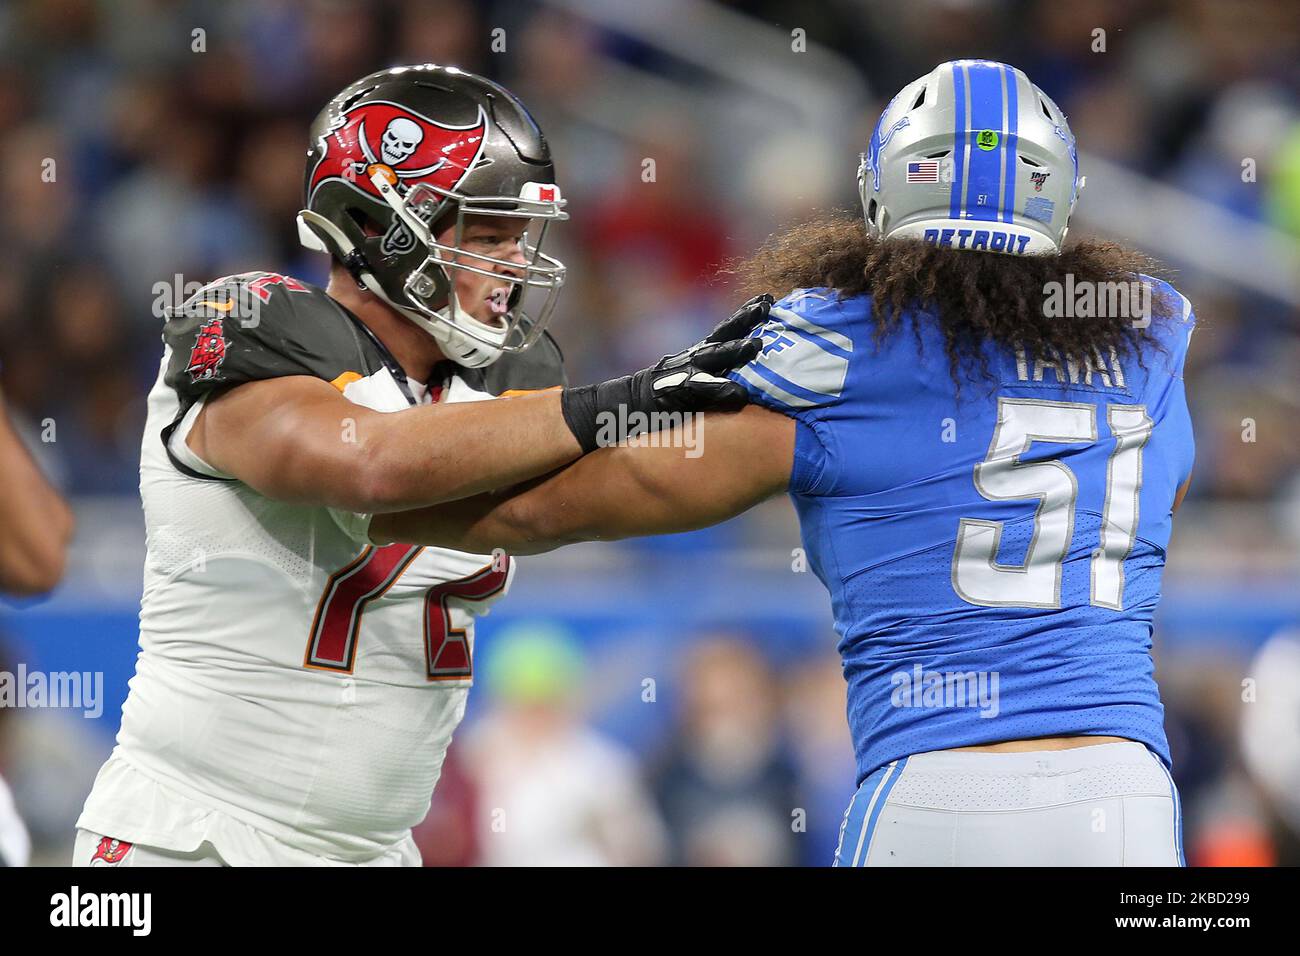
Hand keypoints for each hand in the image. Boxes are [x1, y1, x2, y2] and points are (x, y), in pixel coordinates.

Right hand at [643, 293, 772, 412]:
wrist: (631, 401)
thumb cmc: (669, 392)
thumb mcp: (697, 375)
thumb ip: (720, 370)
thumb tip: (753, 370)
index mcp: (702, 352)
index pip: (727, 328)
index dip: (746, 314)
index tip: (767, 297)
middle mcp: (695, 355)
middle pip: (723, 333)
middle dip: (745, 319)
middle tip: (766, 305)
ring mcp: (685, 370)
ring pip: (712, 356)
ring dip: (734, 349)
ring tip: (756, 345)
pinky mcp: (677, 390)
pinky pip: (701, 388)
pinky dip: (720, 389)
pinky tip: (739, 393)